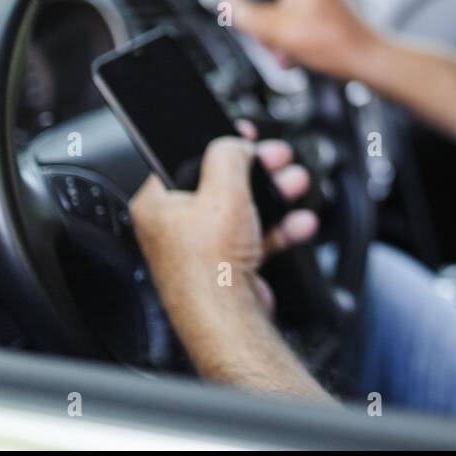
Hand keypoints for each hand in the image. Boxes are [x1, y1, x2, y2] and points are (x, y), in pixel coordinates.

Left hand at [129, 129, 316, 321]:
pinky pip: (255, 237)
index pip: (184, 158)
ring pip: (242, 210)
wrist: (230, 319)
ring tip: (295, 185)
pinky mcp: (226, 266)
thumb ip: (228, 154)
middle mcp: (174, 227)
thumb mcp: (223, 191)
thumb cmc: (211, 265)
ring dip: (274, 197)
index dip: (218, 144)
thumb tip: (235, 144)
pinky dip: (278, 229)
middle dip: (258, 170)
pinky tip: (297, 223)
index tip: (243, 136)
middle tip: (278, 159)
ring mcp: (201, 249)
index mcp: (158, 205)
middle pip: (220, 183)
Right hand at [226, 0, 377, 80]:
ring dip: (276, 35)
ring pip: (279, 10)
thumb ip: (244, 12)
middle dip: (264, 21)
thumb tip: (227, 0)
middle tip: (269, 37)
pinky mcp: (323, 10)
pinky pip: (295, 20)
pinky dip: (290, 38)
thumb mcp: (274, 29)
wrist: (365, 62)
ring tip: (284, 50)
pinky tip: (294, 55)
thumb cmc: (334, 43)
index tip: (243, 8)